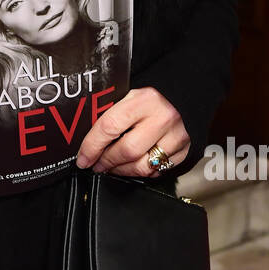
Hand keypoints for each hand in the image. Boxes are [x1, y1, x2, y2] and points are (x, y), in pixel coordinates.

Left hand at [75, 86, 190, 177]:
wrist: (185, 98)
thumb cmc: (152, 100)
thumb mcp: (130, 97)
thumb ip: (112, 114)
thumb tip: (86, 139)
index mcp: (144, 100)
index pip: (110, 126)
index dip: (92, 146)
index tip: (83, 158)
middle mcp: (162, 118)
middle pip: (126, 151)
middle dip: (106, 162)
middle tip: (96, 164)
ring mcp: (176, 137)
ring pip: (142, 166)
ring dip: (121, 171)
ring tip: (112, 167)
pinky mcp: (184, 152)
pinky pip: (157, 171)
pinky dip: (141, 172)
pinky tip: (132, 166)